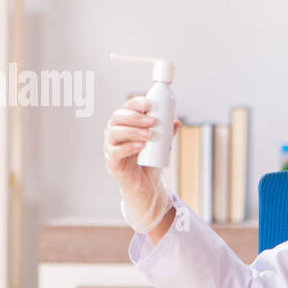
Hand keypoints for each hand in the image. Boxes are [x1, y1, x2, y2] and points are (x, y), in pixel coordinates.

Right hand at [103, 96, 178, 233]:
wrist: (146, 184)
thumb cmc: (149, 160)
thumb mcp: (161, 144)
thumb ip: (166, 133)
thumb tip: (176, 122)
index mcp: (125, 124)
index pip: (126, 108)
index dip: (135, 103)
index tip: (149, 103)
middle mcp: (114, 133)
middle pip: (117, 117)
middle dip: (135, 117)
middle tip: (152, 121)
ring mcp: (111, 147)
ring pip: (114, 133)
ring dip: (133, 131)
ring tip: (149, 135)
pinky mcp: (112, 162)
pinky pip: (115, 152)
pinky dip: (127, 147)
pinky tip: (140, 146)